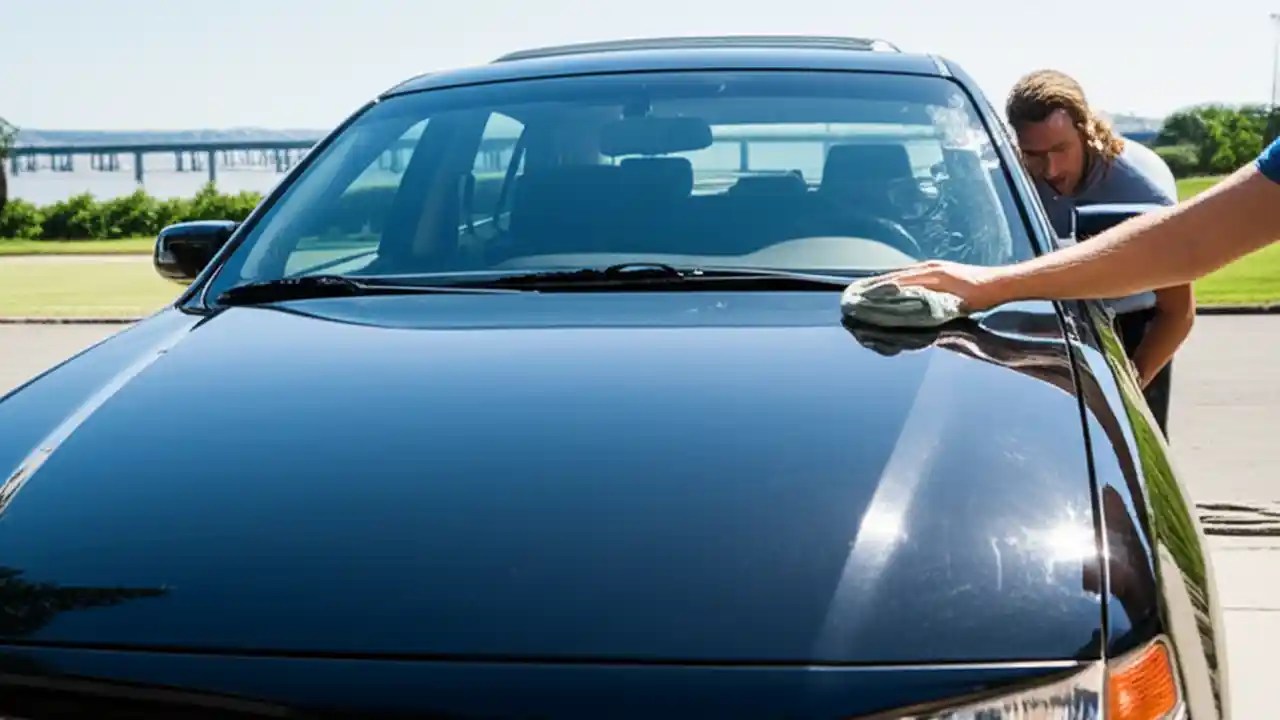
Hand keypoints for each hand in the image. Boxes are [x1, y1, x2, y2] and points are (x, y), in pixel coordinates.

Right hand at [870, 260, 1006, 311]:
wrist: (1000, 283)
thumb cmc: (980, 295)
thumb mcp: (954, 303)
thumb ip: (931, 304)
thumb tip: (907, 306)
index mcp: (931, 275)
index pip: (899, 282)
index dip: (881, 289)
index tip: (864, 295)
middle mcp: (930, 268)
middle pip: (897, 276)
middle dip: (878, 284)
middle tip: (860, 292)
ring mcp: (935, 267)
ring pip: (904, 274)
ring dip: (887, 281)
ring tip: (871, 290)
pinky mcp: (940, 269)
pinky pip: (913, 274)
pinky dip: (900, 280)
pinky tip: (895, 287)